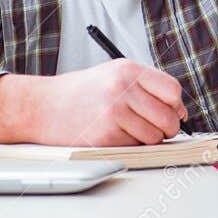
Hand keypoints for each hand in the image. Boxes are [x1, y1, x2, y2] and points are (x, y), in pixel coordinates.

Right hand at [0, 60, 186, 145]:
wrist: (41, 107)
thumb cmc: (78, 93)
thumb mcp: (111, 74)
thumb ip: (142, 85)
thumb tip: (176, 108)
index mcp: (127, 70)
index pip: (172, 90)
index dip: (176, 106)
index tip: (174, 113)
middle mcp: (122, 89)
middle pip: (168, 116)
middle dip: (167, 128)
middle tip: (157, 130)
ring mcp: (114, 113)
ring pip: (154, 137)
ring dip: (148, 140)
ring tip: (130, 132)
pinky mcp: (105, 136)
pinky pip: (134, 148)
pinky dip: (130, 147)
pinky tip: (116, 137)